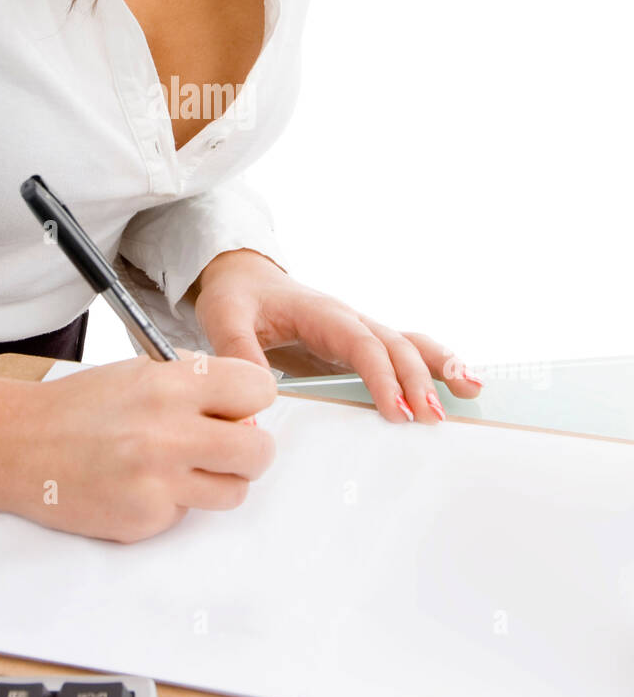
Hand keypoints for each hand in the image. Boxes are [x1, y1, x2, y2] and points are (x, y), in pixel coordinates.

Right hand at [0, 351, 276, 541]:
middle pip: (259, 450)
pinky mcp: (144, 518)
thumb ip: (195, 384)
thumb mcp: (140, 372)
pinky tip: (141, 485)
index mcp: (170, 384)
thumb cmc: (82, 407)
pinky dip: (174, 502)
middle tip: (228, 446)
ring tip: (184, 467)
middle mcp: (168, 431)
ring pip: (234, 491)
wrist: (20, 445)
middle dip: (250, 450)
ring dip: (219, 481)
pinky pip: (188, 514)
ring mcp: (157, 480)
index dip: (253, 400)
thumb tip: (247, 407)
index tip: (241, 407)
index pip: (257, 389)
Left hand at [192, 249, 484, 424]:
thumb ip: (238, 355)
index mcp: (321, 313)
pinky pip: (400, 355)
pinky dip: (431, 367)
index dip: (381, 376)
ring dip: (439, 366)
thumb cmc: (236, 296)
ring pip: (408, 344)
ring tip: (472, 389)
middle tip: (433, 419)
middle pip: (393, 346)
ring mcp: (357, 334)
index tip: (397, 410)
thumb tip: (252, 409)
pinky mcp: (356, 349)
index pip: (360, 345)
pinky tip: (458, 384)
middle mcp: (347, 321)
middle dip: (418, 379)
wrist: (242, 277)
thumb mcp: (224, 319)